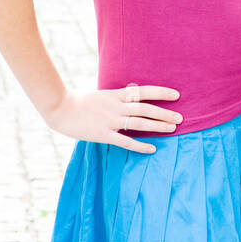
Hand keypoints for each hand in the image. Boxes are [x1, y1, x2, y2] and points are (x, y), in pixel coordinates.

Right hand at [42, 84, 181, 154]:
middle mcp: (117, 106)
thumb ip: (118, 98)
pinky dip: (140, 145)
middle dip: (165, 113)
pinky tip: (153, 149)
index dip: (161, 93)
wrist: (59, 108)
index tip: (177, 95)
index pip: (144, 92)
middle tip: (180, 118)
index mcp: (117, 95)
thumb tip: (134, 99)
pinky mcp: (103, 134)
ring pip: (140, 123)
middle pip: (146, 109)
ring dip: (158, 126)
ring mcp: (111, 120)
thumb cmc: (80, 101)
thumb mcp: (103, 95)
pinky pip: (126, 141)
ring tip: (173, 129)